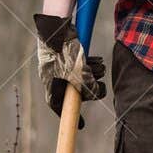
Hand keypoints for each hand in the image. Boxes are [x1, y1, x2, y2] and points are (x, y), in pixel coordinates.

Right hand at [34, 13, 106, 128]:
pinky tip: (98, 60)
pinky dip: (91, 64)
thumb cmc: (64, 53)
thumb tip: (97, 93)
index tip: (82, 126)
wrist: (56, 26)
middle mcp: (55, 78)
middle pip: (75, 91)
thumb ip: (89, 87)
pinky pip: (81, 65)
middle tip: (100, 82)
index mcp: (52, 86)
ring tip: (100, 67)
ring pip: (81, 77)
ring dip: (94, 74)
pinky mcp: (66, 55)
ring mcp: (60, 67)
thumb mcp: (79, 74)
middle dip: (90, 87)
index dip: (70, 118)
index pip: (60, 107)